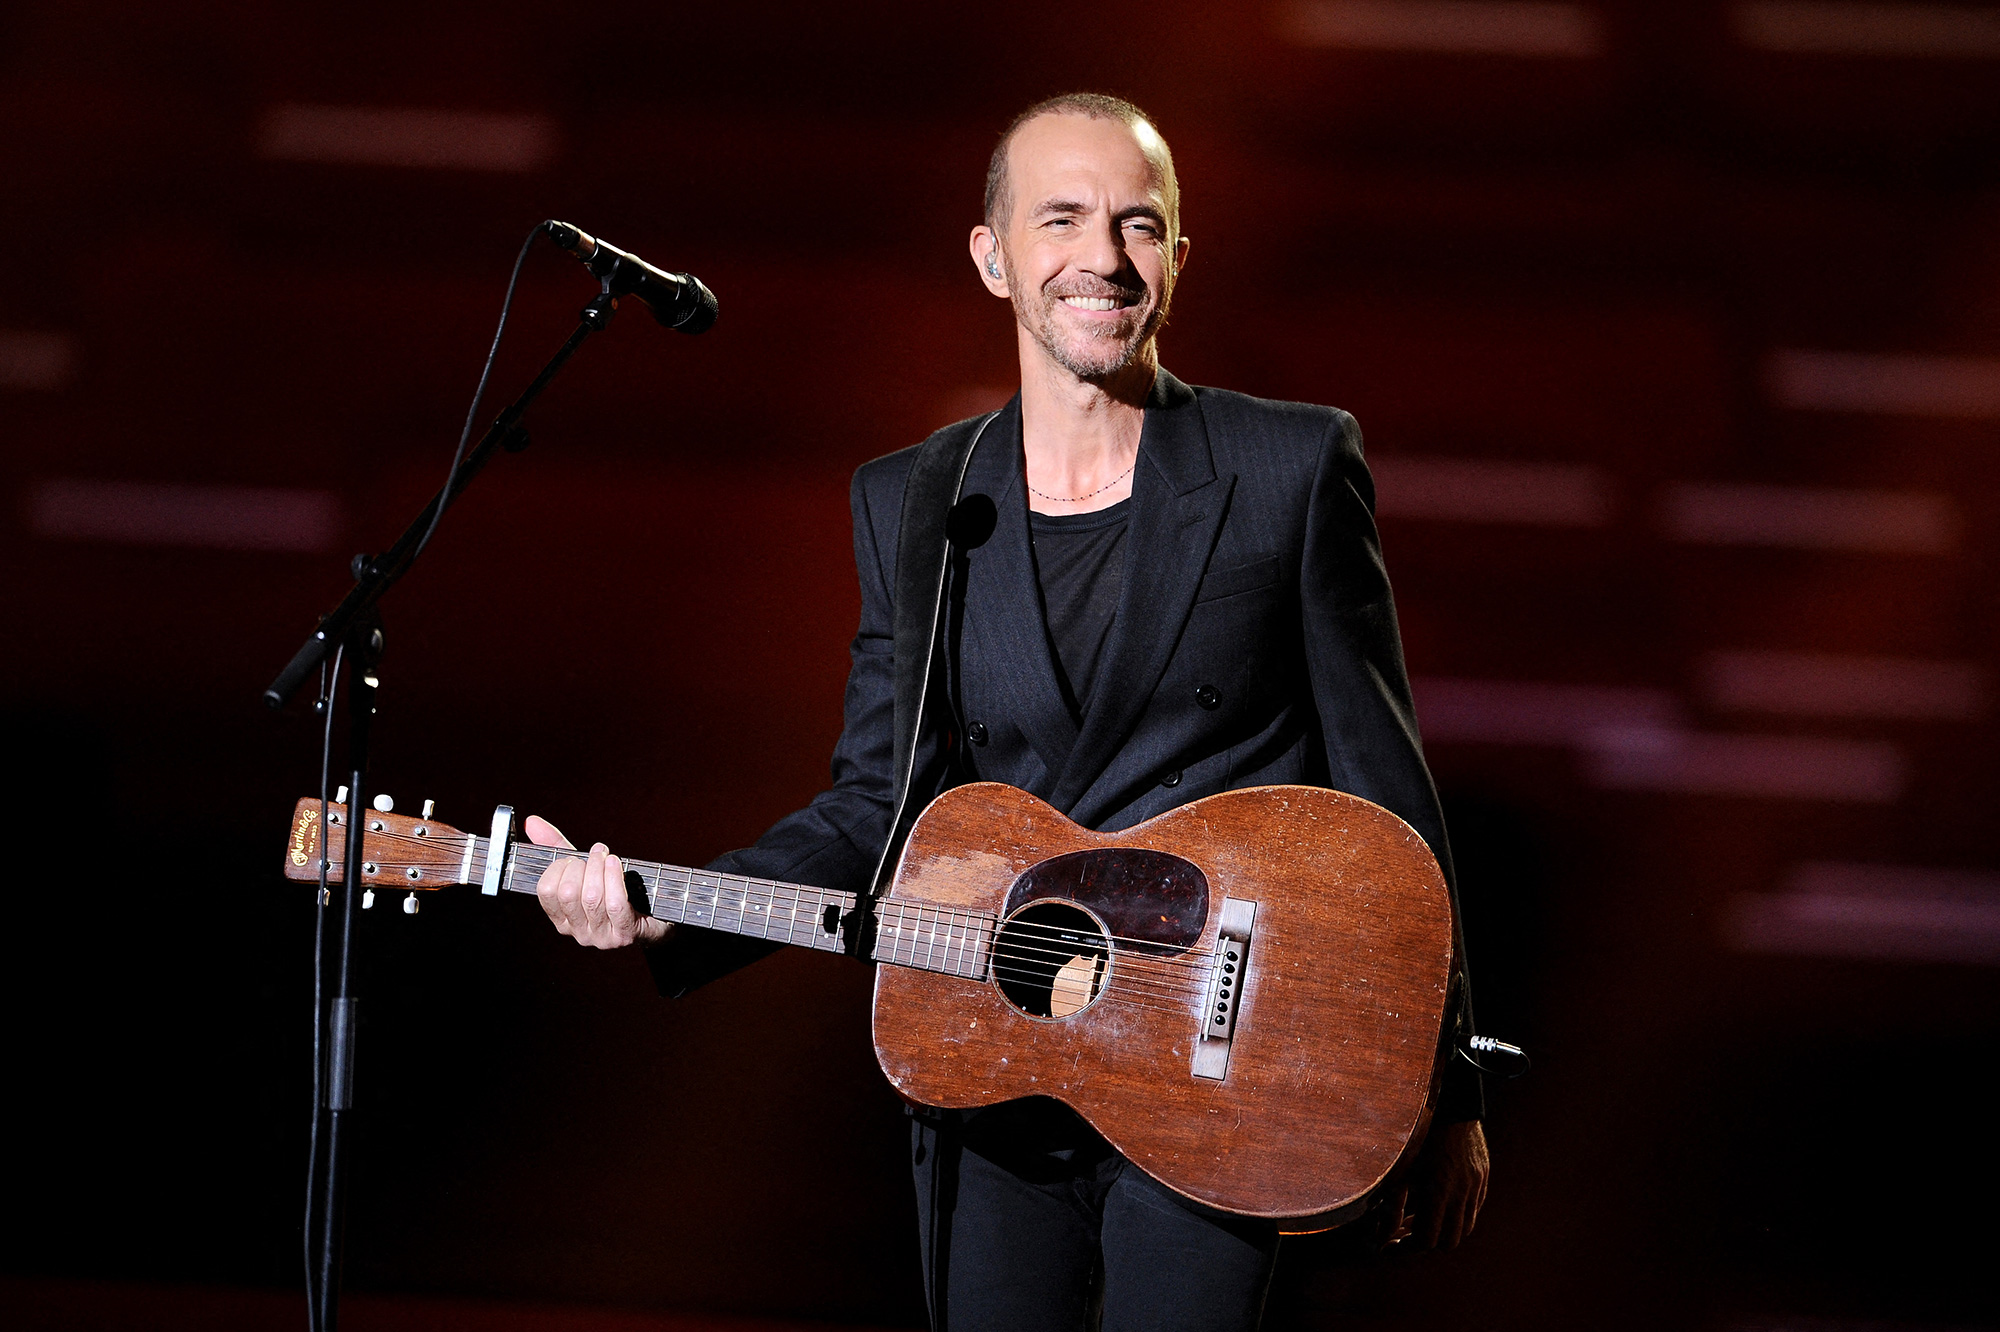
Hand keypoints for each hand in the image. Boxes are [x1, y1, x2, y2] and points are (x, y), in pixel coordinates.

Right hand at [525, 814, 668, 948]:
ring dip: (599, 868)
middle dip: (581, 866)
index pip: (545, 891)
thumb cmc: (614, 889)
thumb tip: (531, 822)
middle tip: (595, 855)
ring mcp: (601, 935)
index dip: (558, 868)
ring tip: (606, 856)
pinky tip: (615, 864)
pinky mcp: (624, 933)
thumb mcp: (584, 869)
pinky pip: (615, 904)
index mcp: (562, 919)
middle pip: (567, 894)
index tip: (573, 858)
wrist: (655, 916)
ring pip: (591, 898)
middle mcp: (578, 932)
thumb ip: (556, 847)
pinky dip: (614, 878)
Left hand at [1384, 1119, 1488, 1251]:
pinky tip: (1437, 1202)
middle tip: (1402, 1232)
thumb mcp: (1399, 1169)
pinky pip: (1473, 1209)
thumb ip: (1391, 1206)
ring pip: (1464, 1228)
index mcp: (1438, 1192)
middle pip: (1448, 1242)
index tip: (1387, 1245)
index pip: (1425, 1241)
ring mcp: (1475, 1187)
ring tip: (1418, 1218)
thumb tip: (1382, 1237)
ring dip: (1442, 1230)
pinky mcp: (1482, 1178)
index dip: (1404, 1248)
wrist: (1449, 1103)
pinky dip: (1455, 1215)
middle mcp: (1461, 1194)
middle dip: (1423, 1243)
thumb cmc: (1417, 1133)